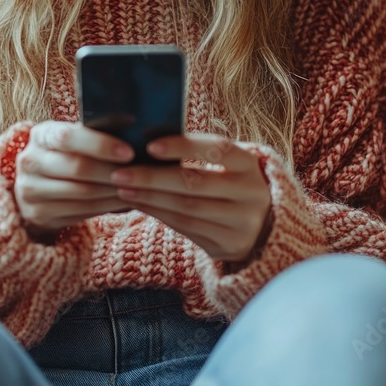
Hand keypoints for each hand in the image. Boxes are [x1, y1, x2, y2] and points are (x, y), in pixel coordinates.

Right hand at [14, 121, 134, 238]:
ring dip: (113, 190)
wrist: (37, 187)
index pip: (68, 137)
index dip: (100, 144)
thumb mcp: (73, 141)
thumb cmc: (66, 156)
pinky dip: (106, 206)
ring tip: (136, 186)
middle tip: (139, 173)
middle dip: (112, 170)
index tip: (129, 152)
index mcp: (41, 135)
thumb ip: (95, 134)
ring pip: (82, 192)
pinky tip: (123, 200)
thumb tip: (132, 126)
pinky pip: (81, 210)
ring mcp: (31, 190)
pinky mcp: (39, 213)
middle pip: (77, 167)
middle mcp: (30, 161)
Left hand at [108, 134, 273, 262]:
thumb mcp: (228, 166)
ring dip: (150, 198)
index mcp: (250, 165)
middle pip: (195, 185)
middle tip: (120, 173)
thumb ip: (198, 153)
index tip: (149, 146)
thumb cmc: (231, 184)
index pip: (217, 149)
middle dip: (153, 178)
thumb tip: (146, 141)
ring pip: (187, 209)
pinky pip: (186, 229)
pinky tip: (140, 204)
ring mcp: (242, 223)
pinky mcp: (228, 245)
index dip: (184, 146)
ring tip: (123, 188)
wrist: (264, 227)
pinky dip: (159, 215)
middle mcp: (251, 194)